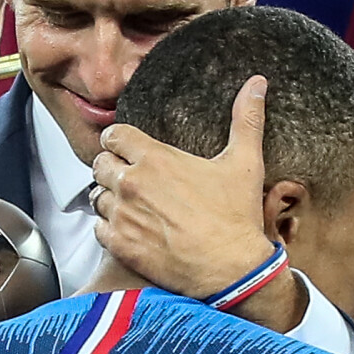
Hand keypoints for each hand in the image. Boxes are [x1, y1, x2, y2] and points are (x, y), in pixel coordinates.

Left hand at [91, 76, 292, 305]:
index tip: (127, 148)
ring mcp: (122, 216)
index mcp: (155, 159)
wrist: (231, 270)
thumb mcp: (245, 162)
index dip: (119, 140)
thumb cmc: (237, 218)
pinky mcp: (120, 245)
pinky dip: (108, 227)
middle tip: (128, 177)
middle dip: (111, 167)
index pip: (114, 135)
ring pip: (96, 196)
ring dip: (109, 197)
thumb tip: (257, 83)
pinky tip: (127, 228)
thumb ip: (246, 119)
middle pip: (99, 163)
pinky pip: (98, 228)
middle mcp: (132, 184)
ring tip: (129, 204)